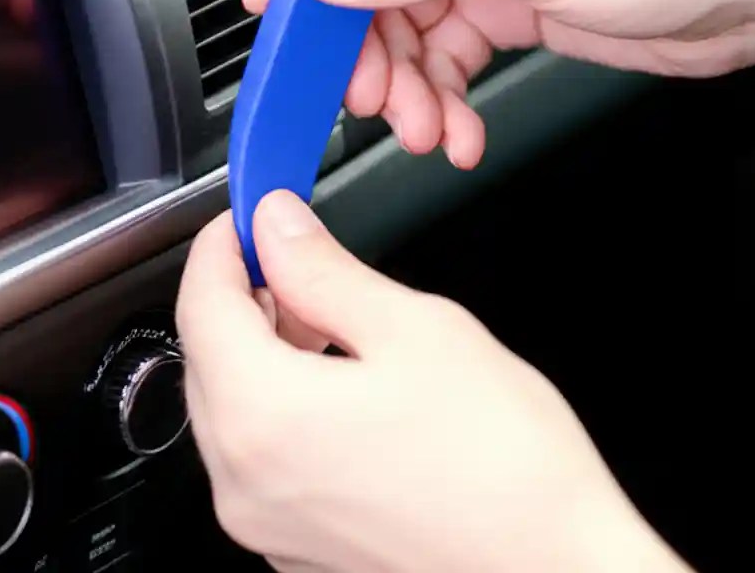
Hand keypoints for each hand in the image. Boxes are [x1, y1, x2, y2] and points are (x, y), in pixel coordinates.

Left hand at [176, 191, 691, 571]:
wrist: (554, 567)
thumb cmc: (506, 466)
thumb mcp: (417, 330)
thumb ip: (326, 272)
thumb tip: (278, 229)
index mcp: (263, 415)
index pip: (200, 304)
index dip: (222, 246)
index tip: (248, 216)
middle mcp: (244, 481)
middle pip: (206, 358)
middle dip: (243, 299)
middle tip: (296, 260)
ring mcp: (264, 523)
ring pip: (229, 411)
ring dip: (260, 355)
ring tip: (329, 324)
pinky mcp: (292, 548)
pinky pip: (259, 461)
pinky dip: (279, 412)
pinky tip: (337, 390)